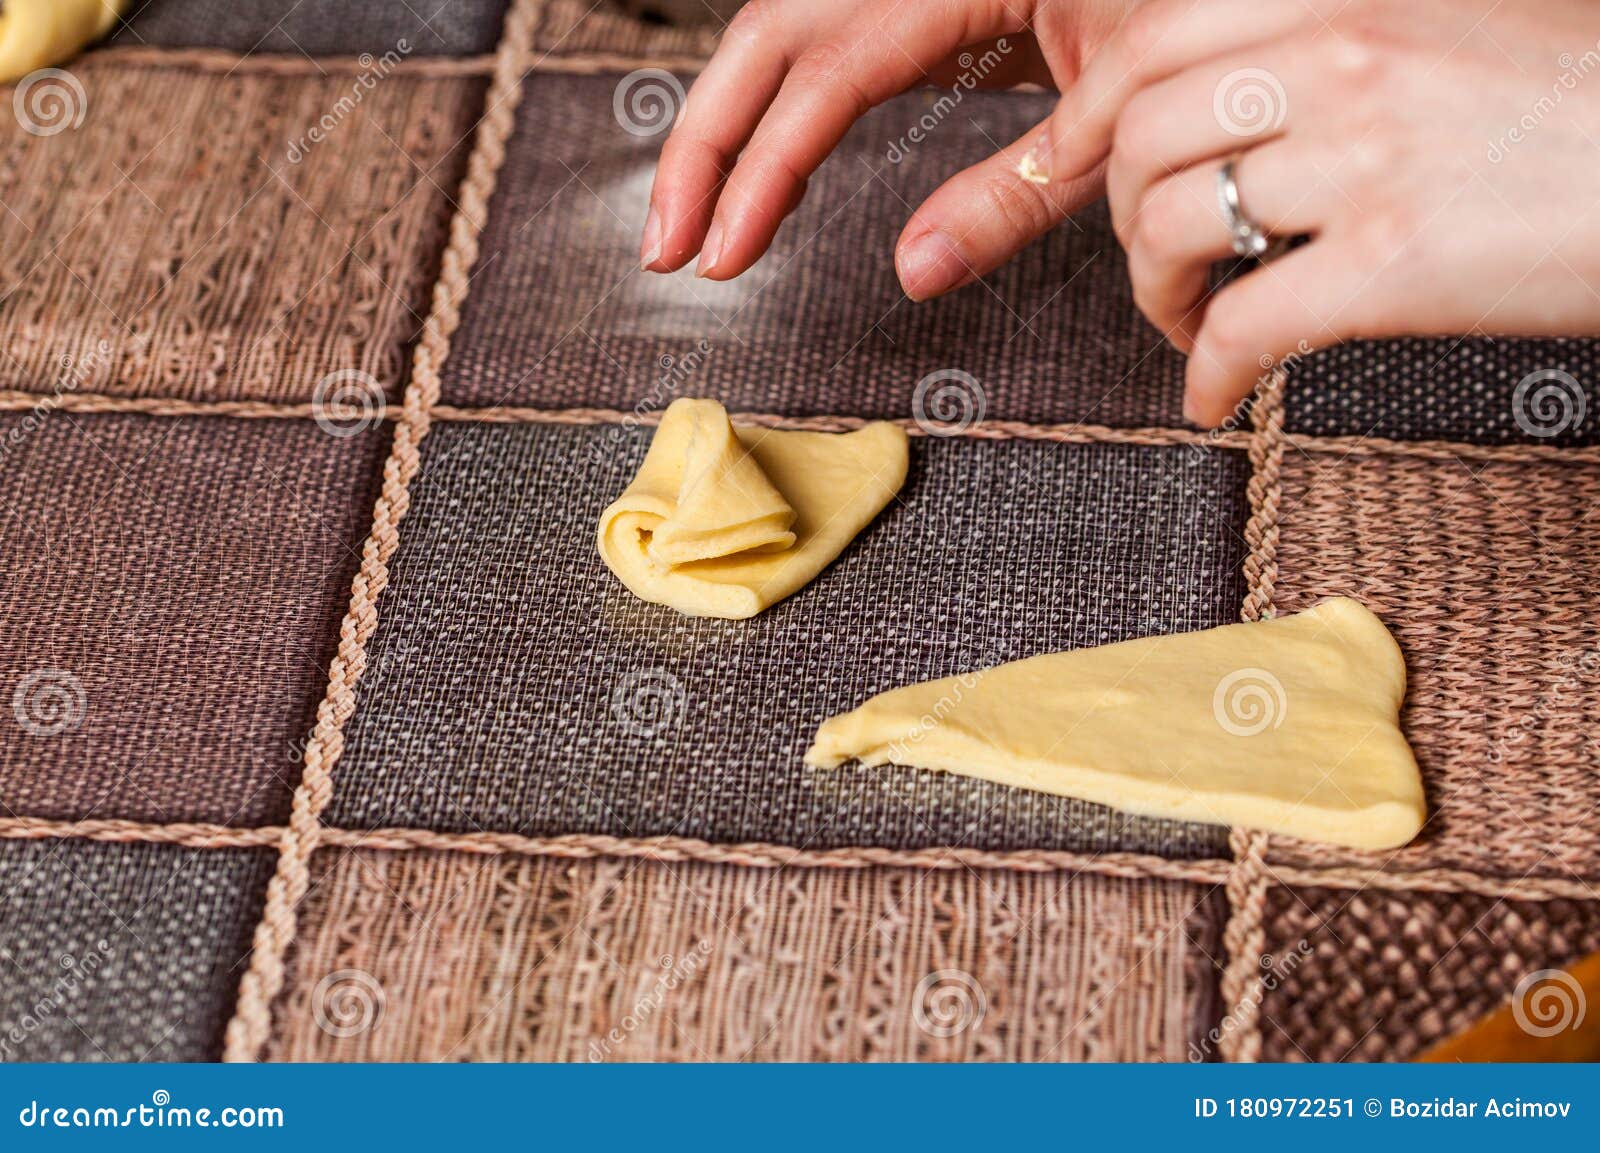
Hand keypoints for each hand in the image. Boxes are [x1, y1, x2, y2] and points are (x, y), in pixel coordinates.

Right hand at [640, 0, 1139, 300]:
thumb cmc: (1204, 27)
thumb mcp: (1120, 122)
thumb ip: (1016, 194)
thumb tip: (912, 273)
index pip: (828, 69)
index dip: (761, 166)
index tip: (721, 253)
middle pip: (773, 29)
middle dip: (706, 140)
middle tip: (667, 246)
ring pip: (786, 28)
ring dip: (730, 124)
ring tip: (698, 224)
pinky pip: (830, 42)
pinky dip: (787, 110)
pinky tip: (771, 178)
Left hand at [1039, 0, 1599, 423]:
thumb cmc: (1574, 102)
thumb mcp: (1443, 23)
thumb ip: (1321, 41)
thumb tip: (1216, 104)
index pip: (1153, 37)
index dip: (1085, 112)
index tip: (1067, 163)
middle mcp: (1345, 56)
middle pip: (1139, 139)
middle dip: (1113, 213)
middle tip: (1147, 256)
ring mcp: (1365, 158)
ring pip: (1167, 227)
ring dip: (1150, 295)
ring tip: (1182, 323)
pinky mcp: (1392, 263)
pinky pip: (1239, 326)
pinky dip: (1205, 373)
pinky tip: (1215, 393)